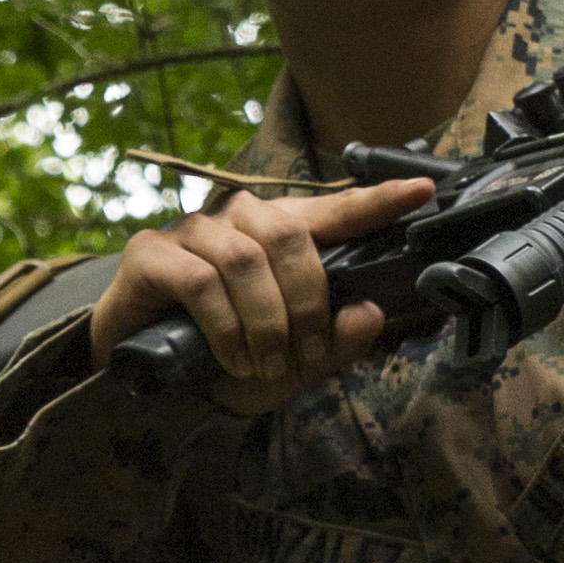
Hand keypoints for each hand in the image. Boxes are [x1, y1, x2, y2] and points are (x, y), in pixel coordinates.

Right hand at [86, 171, 438, 411]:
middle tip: (306, 354)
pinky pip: (201, 282)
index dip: (377, 200)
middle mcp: (237, 219)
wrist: (141, 373)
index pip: (335, 211)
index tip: (422, 189)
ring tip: (265, 366)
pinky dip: (225, 328)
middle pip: (289, 236)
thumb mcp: (289, 363)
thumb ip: (333, 342)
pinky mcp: (151, 252)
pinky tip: (232, 359)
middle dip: (307, 302)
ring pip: (247, 261)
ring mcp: (192, 230)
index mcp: (278, 234)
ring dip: (266, 323)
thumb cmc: (221, 358)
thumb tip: (368, 314)